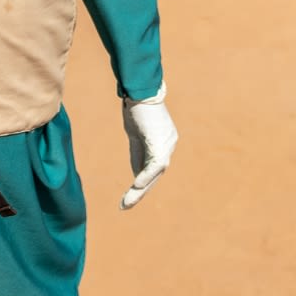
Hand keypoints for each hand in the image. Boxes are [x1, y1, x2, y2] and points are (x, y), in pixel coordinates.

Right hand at [120, 83, 177, 209]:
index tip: (131, 193)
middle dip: (141, 191)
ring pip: (156, 172)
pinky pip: (154, 165)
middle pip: (157, 173)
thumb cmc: (136, 106)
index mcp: (165, 141)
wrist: (139, 90)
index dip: (143, 181)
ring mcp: (167, 143)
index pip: (155, 167)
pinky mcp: (160, 142)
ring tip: (126, 203)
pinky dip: (144, 176)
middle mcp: (169, 143)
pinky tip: (135, 186)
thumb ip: (139, 153)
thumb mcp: (136, 133)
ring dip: (140, 189)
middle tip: (126, 205)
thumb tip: (137, 175)